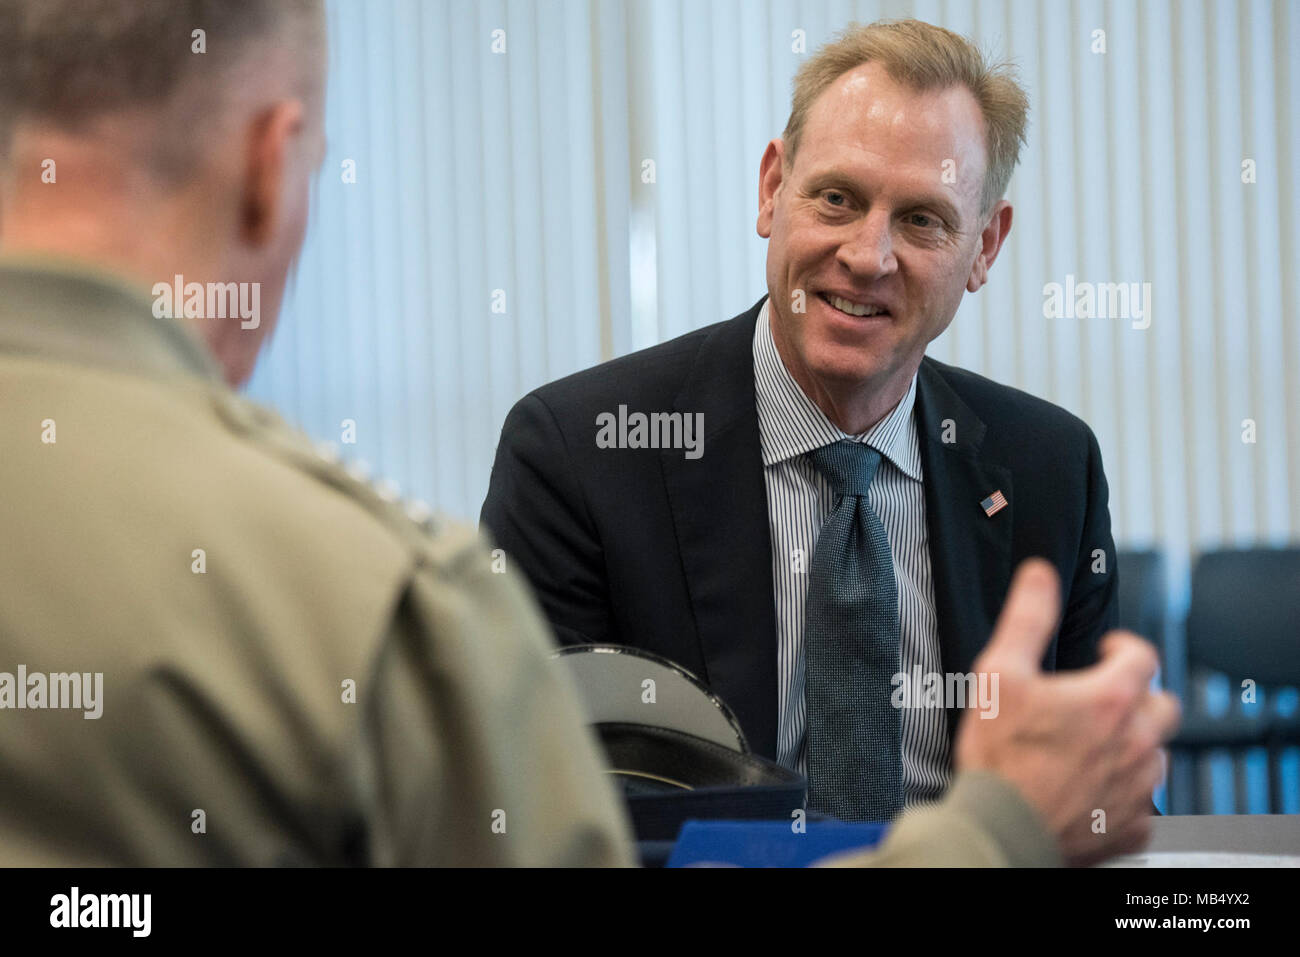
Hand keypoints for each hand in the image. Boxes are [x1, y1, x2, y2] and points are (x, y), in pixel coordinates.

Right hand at [953, 558, 1180, 865]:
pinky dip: (1123, 793)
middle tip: (1100, 698)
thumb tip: (1040, 575)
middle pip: (1162, 705)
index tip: (1105, 650)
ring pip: (1156, 754)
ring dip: (1132, 744)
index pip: (1144, 655)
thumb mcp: (1000, 673)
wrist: (1001, 829)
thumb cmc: (998, 757)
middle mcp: (1136, 743)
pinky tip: (1091, 788)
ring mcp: (1138, 788)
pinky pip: (1142, 805)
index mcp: (1110, 700)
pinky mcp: (1131, 828)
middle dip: (1137, 695)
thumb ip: (1027, 618)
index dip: (1124, 646)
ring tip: (1092, 745)